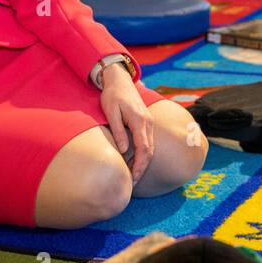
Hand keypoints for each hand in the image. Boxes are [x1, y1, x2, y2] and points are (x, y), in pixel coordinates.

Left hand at [100, 65, 153, 183]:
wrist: (119, 79)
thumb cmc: (112, 95)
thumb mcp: (110, 112)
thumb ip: (118, 131)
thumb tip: (123, 150)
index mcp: (139, 120)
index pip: (143, 148)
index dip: (139, 165)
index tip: (132, 178)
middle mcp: (148, 122)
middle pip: (149, 150)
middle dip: (142, 168)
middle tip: (132, 182)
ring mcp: (149, 121)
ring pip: (150, 147)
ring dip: (143, 162)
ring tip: (132, 175)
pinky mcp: (146, 121)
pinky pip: (147, 141)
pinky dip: (143, 153)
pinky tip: (134, 161)